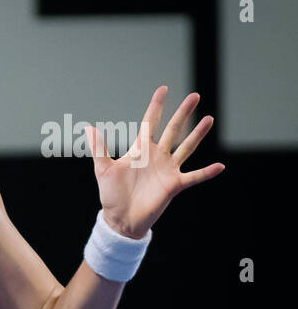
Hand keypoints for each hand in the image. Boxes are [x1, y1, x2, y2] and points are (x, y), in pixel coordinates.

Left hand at [84, 86, 222, 238]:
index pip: (150, 122)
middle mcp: (157, 156)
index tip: (163, 89)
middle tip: (194, 96)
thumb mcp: (103, 170)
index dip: (156, 106)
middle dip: (183, 113)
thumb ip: (99, 149)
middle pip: (173, 129)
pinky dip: (206, 172)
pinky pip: (194, 177)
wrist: (120, 218)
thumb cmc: (111, 194)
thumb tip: (88, 127)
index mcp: (140, 150)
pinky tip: (219, 166)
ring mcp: (168, 169)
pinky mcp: (174, 185)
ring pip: (187, 147)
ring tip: (209, 118)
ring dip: (198, 134)